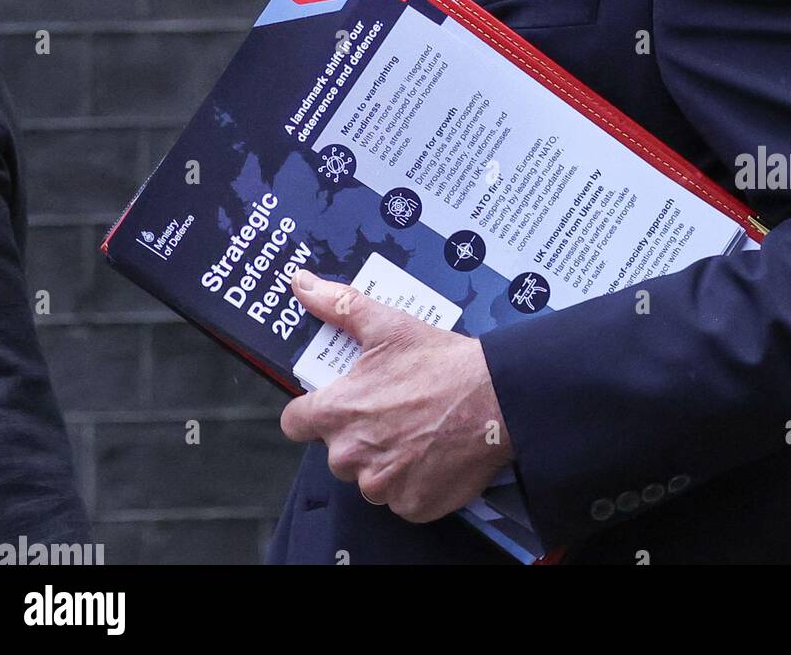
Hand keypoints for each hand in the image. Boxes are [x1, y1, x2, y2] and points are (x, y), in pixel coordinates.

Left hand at [280, 269, 514, 522]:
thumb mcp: (388, 325)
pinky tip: (433, 455)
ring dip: (385, 461)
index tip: (334, 403)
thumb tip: (302, 283)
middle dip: (358, 435)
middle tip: (391, 411)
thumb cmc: (440, 362)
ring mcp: (382, 486)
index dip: (311, 411)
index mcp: (337, 413)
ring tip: (416, 432)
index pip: (295, 423)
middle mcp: (351, 457)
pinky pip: (401, 498)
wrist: (496, 398)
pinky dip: (414, 482)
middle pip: (337, 452)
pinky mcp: (412, 506)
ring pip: (369, 478)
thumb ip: (339, 306)